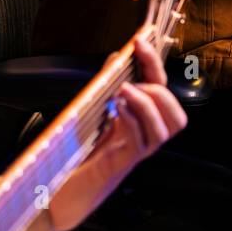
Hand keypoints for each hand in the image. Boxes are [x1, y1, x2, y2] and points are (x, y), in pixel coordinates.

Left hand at [47, 35, 186, 230]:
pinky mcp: (121, 163)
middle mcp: (144, 140)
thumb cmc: (74, 152)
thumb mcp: (93, 111)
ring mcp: (136, 153)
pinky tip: (117, 107)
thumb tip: (116, 57)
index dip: (154, 64)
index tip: (141, 40)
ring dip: (147, 102)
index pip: (161, 91)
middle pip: (177, 114)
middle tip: (133, 78)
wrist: (55, 190)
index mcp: (139, 124)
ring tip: (124, 91)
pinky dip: (133, 118)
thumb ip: (106, 86)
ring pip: (167, 127)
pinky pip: (141, 139)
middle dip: (159, 87)